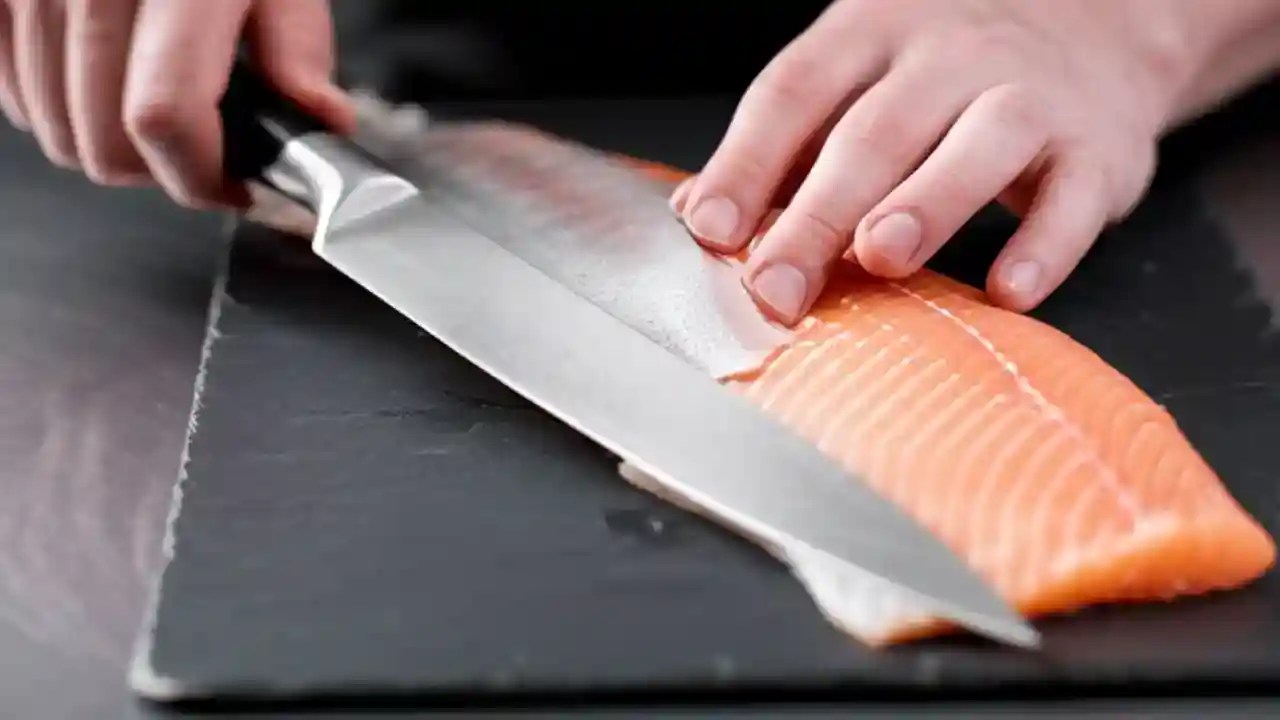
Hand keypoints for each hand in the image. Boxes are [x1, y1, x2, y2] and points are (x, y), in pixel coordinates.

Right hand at [0, 0, 354, 208]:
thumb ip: (297, 49)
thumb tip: (321, 121)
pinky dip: (62, 111)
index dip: (203, 175)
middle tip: (204, 147)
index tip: (235, 184)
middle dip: (164, 170)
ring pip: (57, 134)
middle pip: (106, 145)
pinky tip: (108, 84)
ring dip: (114, 147)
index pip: (166, 117)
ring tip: (158, 104)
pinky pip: (14, 97)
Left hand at [673, 0, 1204, 321]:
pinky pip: (1075, 195)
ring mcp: (1030, 95)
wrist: (1103, 22)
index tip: (710, 230)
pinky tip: (1009, 290)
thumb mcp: (858, 76)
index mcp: (870, 31)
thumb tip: (699, 215)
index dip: (748, 161)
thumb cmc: (948, 70)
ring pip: (980, 143)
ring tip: (881, 258)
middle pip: (874, 131)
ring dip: (928, 203)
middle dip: (820, 211)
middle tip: (776, 285)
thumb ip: (784, 145)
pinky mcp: (1100, 148)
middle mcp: (949, 53)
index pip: (795, 91)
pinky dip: (1046, 244)